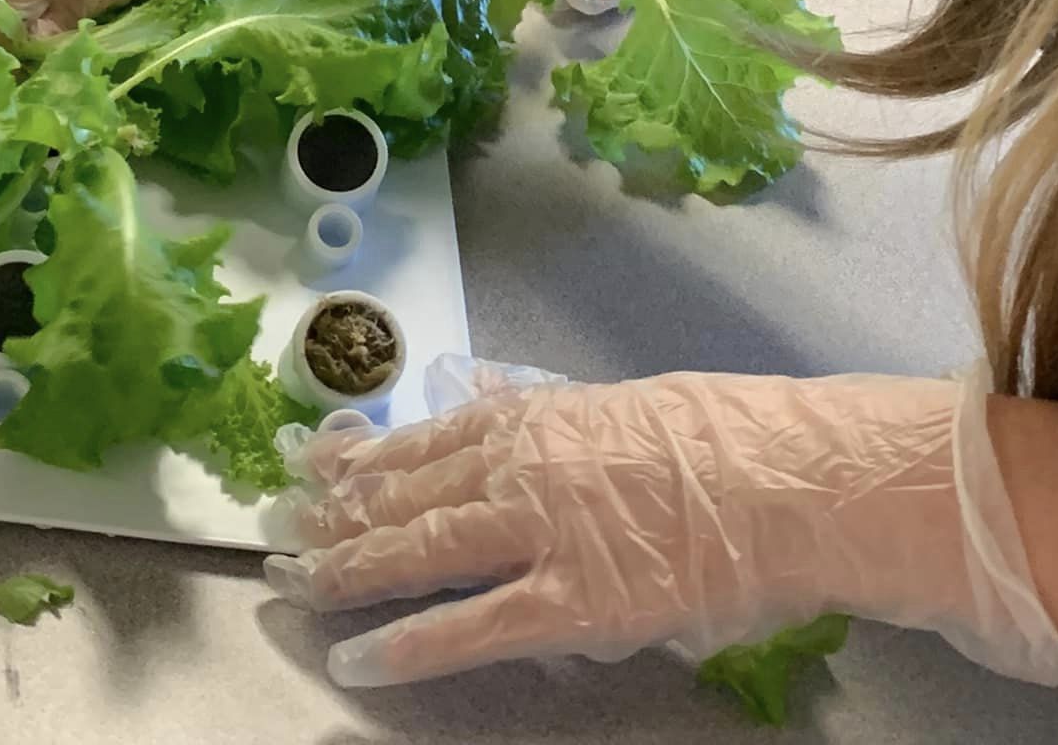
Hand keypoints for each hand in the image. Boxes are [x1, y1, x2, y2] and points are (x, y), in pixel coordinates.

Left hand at [264, 361, 1057, 696]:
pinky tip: (360, 660)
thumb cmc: (719, 436)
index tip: (306, 465)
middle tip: (270, 528)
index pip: (419, 440)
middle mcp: (519, 466)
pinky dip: (410, 646)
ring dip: (347, 571)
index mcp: (533, 416)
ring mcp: (541, 533)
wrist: (786, 474)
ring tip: (292, 585)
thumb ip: (534, 414)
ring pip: (419, 551)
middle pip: (402, 493)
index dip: (355, 458)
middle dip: (329, 515)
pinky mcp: (573, 601)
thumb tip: (469, 397)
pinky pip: (473, 627)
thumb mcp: (613, 405)